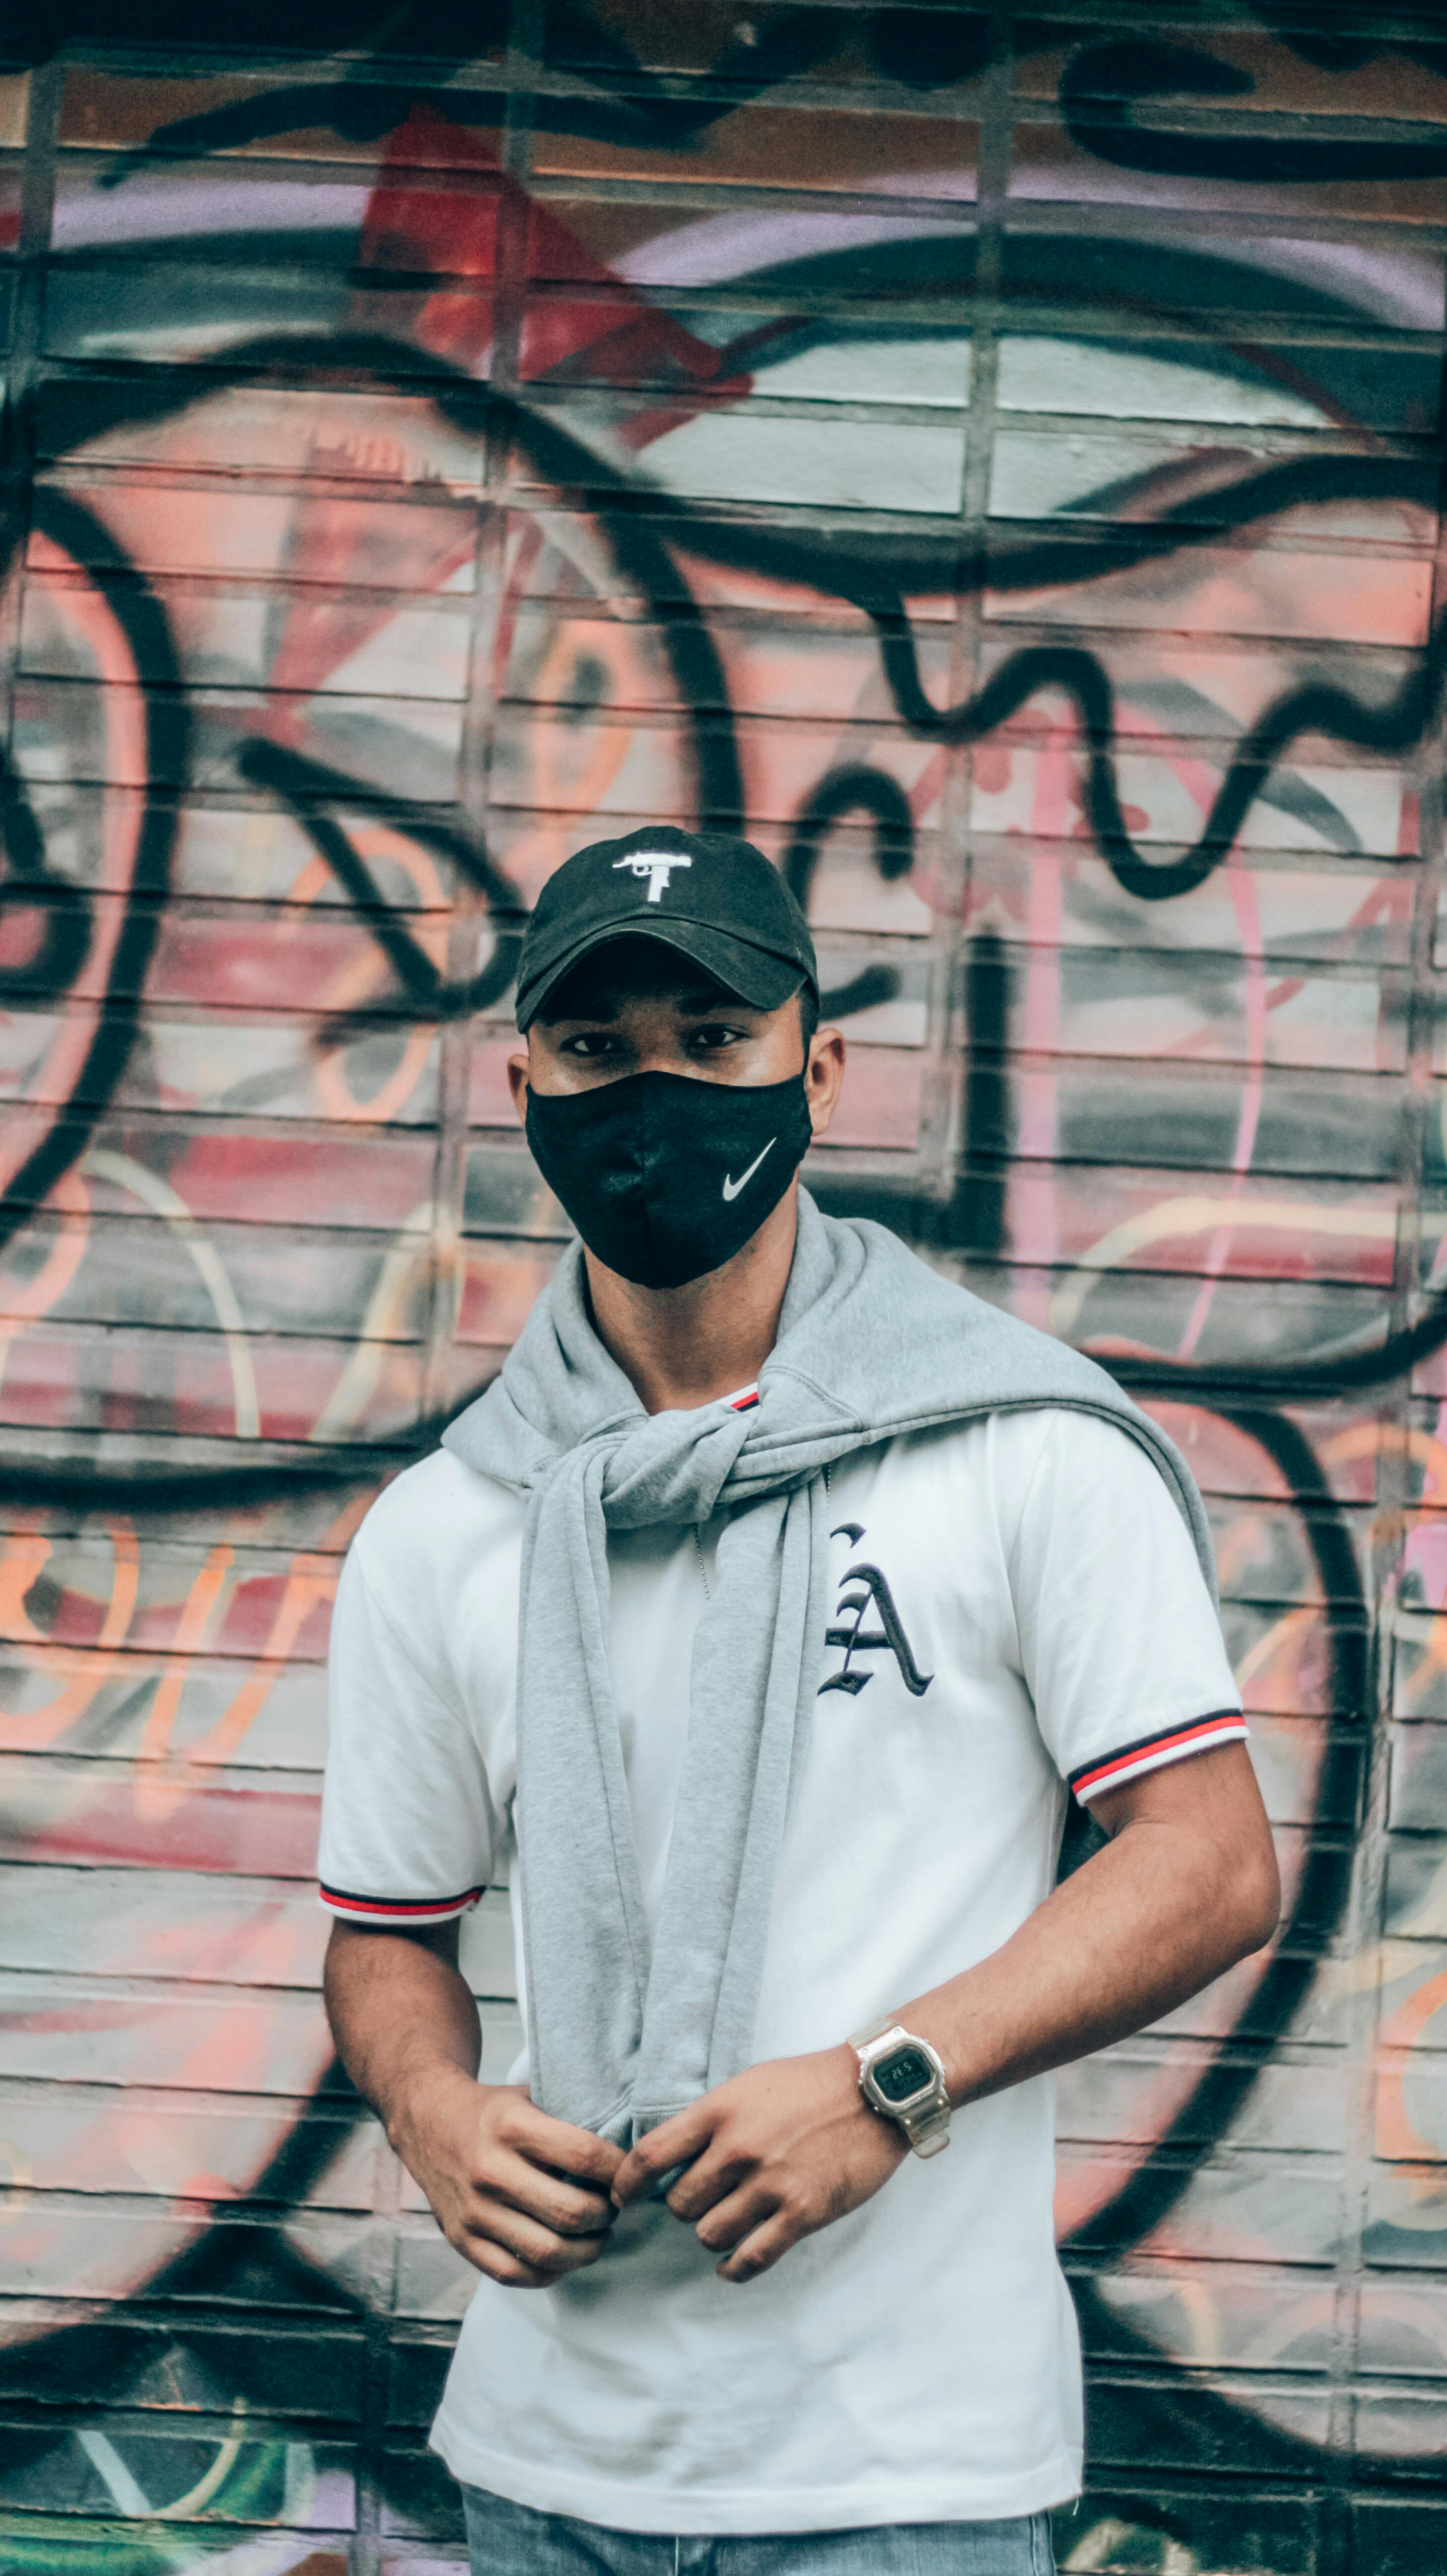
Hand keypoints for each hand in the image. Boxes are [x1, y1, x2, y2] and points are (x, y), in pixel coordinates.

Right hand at [392, 2066, 623, 2287]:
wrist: (428, 2122)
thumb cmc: (493, 2111)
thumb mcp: (529, 2097)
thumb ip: (570, 2122)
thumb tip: (626, 2153)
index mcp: (511, 2126)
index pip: (584, 2156)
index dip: (618, 2170)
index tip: (629, 2173)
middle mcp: (489, 2170)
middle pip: (570, 2212)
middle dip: (607, 2215)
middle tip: (616, 2207)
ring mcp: (473, 2210)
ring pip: (547, 2252)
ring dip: (587, 2251)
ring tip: (599, 2235)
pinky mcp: (460, 2240)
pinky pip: (514, 2274)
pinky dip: (549, 2273)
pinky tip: (566, 2256)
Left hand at [611, 2045, 906, 2282]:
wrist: (874, 2091)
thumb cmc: (808, 2084)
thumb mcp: (748, 2085)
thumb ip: (711, 2119)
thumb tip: (673, 2156)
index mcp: (719, 2112)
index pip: (651, 2156)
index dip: (627, 2184)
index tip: (622, 2198)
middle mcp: (738, 2149)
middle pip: (680, 2204)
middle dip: (686, 2207)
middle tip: (703, 2200)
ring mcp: (770, 2184)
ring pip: (711, 2234)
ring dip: (714, 2234)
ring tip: (727, 2222)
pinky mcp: (802, 2213)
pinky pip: (751, 2258)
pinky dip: (735, 2268)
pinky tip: (731, 2264)